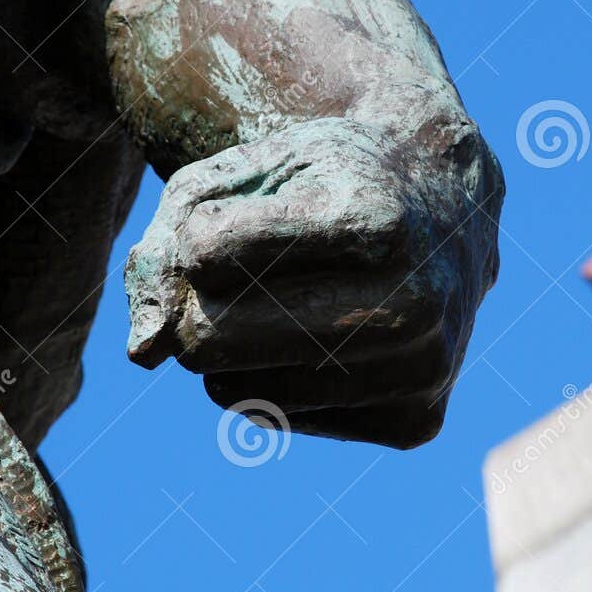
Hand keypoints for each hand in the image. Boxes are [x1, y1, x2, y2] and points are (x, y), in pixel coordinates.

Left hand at [125, 116, 499, 448]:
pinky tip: (320, 336)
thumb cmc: (330, 180)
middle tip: (236, 272)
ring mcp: (421, 369)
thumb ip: (169, 238)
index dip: (198, 230)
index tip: (237, 214)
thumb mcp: (249, 168)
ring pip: (231, 389)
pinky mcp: (415, 423)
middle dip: (196, 302)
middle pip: (210, 336)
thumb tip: (144, 355)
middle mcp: (413, 302)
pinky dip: (272, 377)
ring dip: (230, 344)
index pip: (205, 251)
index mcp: (375, 220)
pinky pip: (274, 416)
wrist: (448, 209)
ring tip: (286, 299)